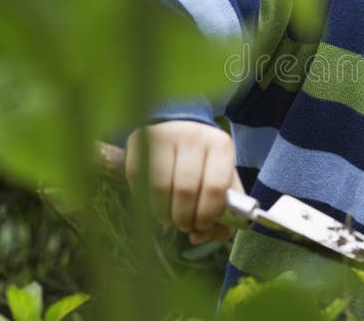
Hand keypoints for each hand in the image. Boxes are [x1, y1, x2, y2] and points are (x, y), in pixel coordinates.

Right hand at [125, 120, 243, 243]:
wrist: (180, 125)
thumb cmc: (205, 160)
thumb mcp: (224, 179)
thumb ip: (223, 211)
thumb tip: (199, 236)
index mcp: (221, 145)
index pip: (215, 188)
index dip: (207, 214)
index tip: (203, 226)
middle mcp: (194, 136)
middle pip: (186, 190)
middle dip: (184, 218)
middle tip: (184, 225)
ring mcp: (165, 136)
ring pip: (160, 188)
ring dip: (163, 214)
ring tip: (168, 218)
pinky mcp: (140, 140)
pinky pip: (139, 180)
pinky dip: (145, 200)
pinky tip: (154, 201)